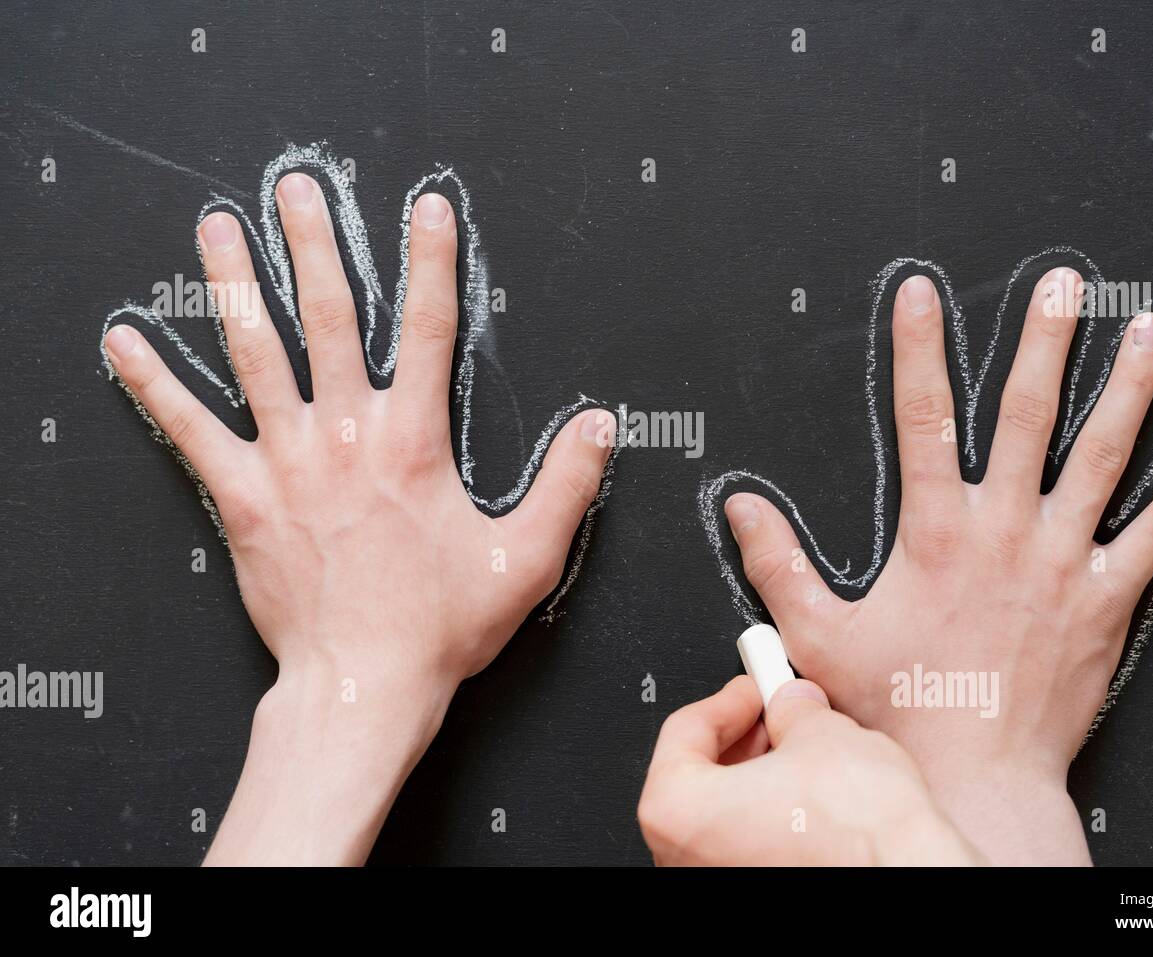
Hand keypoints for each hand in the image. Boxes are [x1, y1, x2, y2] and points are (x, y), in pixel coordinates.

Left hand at [102, 172, 613, 863]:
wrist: (364, 683)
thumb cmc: (438, 626)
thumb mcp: (526, 557)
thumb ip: (567, 486)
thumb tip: (598, 429)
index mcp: (413, 440)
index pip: (430, 328)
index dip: (431, 261)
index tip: (427, 208)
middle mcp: (345, 435)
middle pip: (329, 317)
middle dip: (315, 244)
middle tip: (297, 188)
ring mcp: (288, 461)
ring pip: (257, 352)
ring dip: (237, 284)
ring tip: (216, 228)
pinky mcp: (244, 497)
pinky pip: (190, 429)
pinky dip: (156, 384)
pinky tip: (127, 344)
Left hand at [638, 676, 980, 865]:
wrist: (910, 875)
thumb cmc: (860, 831)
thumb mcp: (821, 734)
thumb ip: (790, 708)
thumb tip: (790, 702)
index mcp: (678, 810)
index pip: (684, 732)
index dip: (729, 700)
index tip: (755, 690)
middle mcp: (685, 857)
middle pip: (697, 779)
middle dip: (743, 740)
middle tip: (778, 718)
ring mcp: (716, 885)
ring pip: (725, 818)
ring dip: (757, 782)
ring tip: (804, 760)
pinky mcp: (757, 897)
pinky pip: (749, 849)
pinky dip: (770, 822)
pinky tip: (812, 807)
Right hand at [718, 269, 1152, 863]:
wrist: (976, 771)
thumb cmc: (902, 708)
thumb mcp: (820, 634)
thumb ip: (777, 565)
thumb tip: (741, 508)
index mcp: (936, 531)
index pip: (922, 416)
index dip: (918, 348)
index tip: (923, 293)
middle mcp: (1005, 530)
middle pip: (1027, 413)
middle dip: (1043, 339)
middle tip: (1061, 284)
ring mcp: (1062, 558)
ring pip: (1102, 454)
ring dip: (1128, 387)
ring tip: (1149, 329)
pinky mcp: (1107, 596)